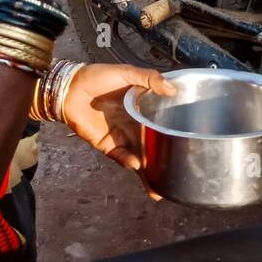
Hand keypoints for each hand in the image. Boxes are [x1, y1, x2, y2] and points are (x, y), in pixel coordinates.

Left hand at [61, 63, 173, 180]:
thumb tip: (173, 89)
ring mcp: (122, 137)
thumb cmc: (98, 77)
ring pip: (139, 158)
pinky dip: (128, 161)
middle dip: (164, 163)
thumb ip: (149, 79)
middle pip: (153, 147)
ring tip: (160, 188)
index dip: (174, 134)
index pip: (162, 124)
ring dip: (149, 172)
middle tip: (178, 177)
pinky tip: (136, 164)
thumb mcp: (127, 73)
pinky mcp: (107, 145)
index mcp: (143, 109)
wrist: (70, 87)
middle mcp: (135, 125)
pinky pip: (121, 157)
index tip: (191, 143)